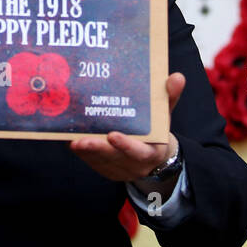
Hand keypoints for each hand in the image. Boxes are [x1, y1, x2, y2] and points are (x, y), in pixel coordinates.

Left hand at [69, 72, 185, 181]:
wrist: (154, 158)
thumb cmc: (156, 130)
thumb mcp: (165, 115)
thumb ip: (170, 97)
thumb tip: (177, 77)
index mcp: (151, 152)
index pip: (139, 152)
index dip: (126, 145)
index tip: (112, 135)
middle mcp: (134, 164)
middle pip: (114, 158)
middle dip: (97, 149)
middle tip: (81, 140)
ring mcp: (118, 168)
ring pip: (99, 161)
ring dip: (85, 151)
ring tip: (71, 139)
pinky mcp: (105, 170)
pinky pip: (91, 162)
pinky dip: (81, 152)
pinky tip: (69, 139)